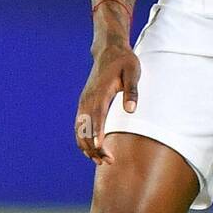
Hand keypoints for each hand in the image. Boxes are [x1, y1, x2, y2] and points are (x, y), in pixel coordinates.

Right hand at [74, 43, 139, 163]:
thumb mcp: (133, 72)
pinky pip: (79, 125)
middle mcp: (87, 99)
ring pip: (79, 129)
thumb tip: (131, 110)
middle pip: (85, 128)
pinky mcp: (84, 103)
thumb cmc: (124, 61)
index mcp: (100, 93)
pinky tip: (92, 150)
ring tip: (101, 161)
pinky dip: (83, 139)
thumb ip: (132, 91)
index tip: (100, 149)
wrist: (109, 50)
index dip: (97, 134)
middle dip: (94, 147)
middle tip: (109, 161)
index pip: (96, 117)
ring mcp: (83, 101)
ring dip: (87, 146)